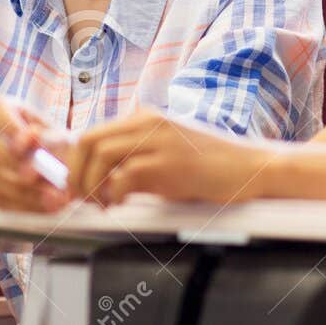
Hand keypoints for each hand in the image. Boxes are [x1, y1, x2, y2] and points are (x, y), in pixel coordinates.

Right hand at [0, 97, 68, 211]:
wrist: (50, 172)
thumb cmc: (53, 147)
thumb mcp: (57, 137)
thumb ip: (48, 137)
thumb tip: (32, 139)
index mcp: (3, 110)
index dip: (10, 121)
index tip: (33, 135)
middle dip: (13, 158)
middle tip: (42, 172)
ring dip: (24, 187)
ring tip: (56, 196)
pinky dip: (24, 204)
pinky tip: (47, 206)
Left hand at [68, 111, 272, 206]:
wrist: (252, 167)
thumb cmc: (212, 166)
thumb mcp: (168, 153)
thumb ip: (136, 158)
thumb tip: (103, 179)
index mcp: (144, 118)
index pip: (92, 133)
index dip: (74, 162)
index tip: (73, 185)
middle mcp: (148, 123)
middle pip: (88, 140)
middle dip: (74, 173)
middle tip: (79, 198)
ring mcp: (158, 141)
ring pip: (100, 155)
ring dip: (90, 184)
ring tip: (100, 204)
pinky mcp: (169, 164)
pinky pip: (124, 176)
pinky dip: (114, 194)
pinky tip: (120, 205)